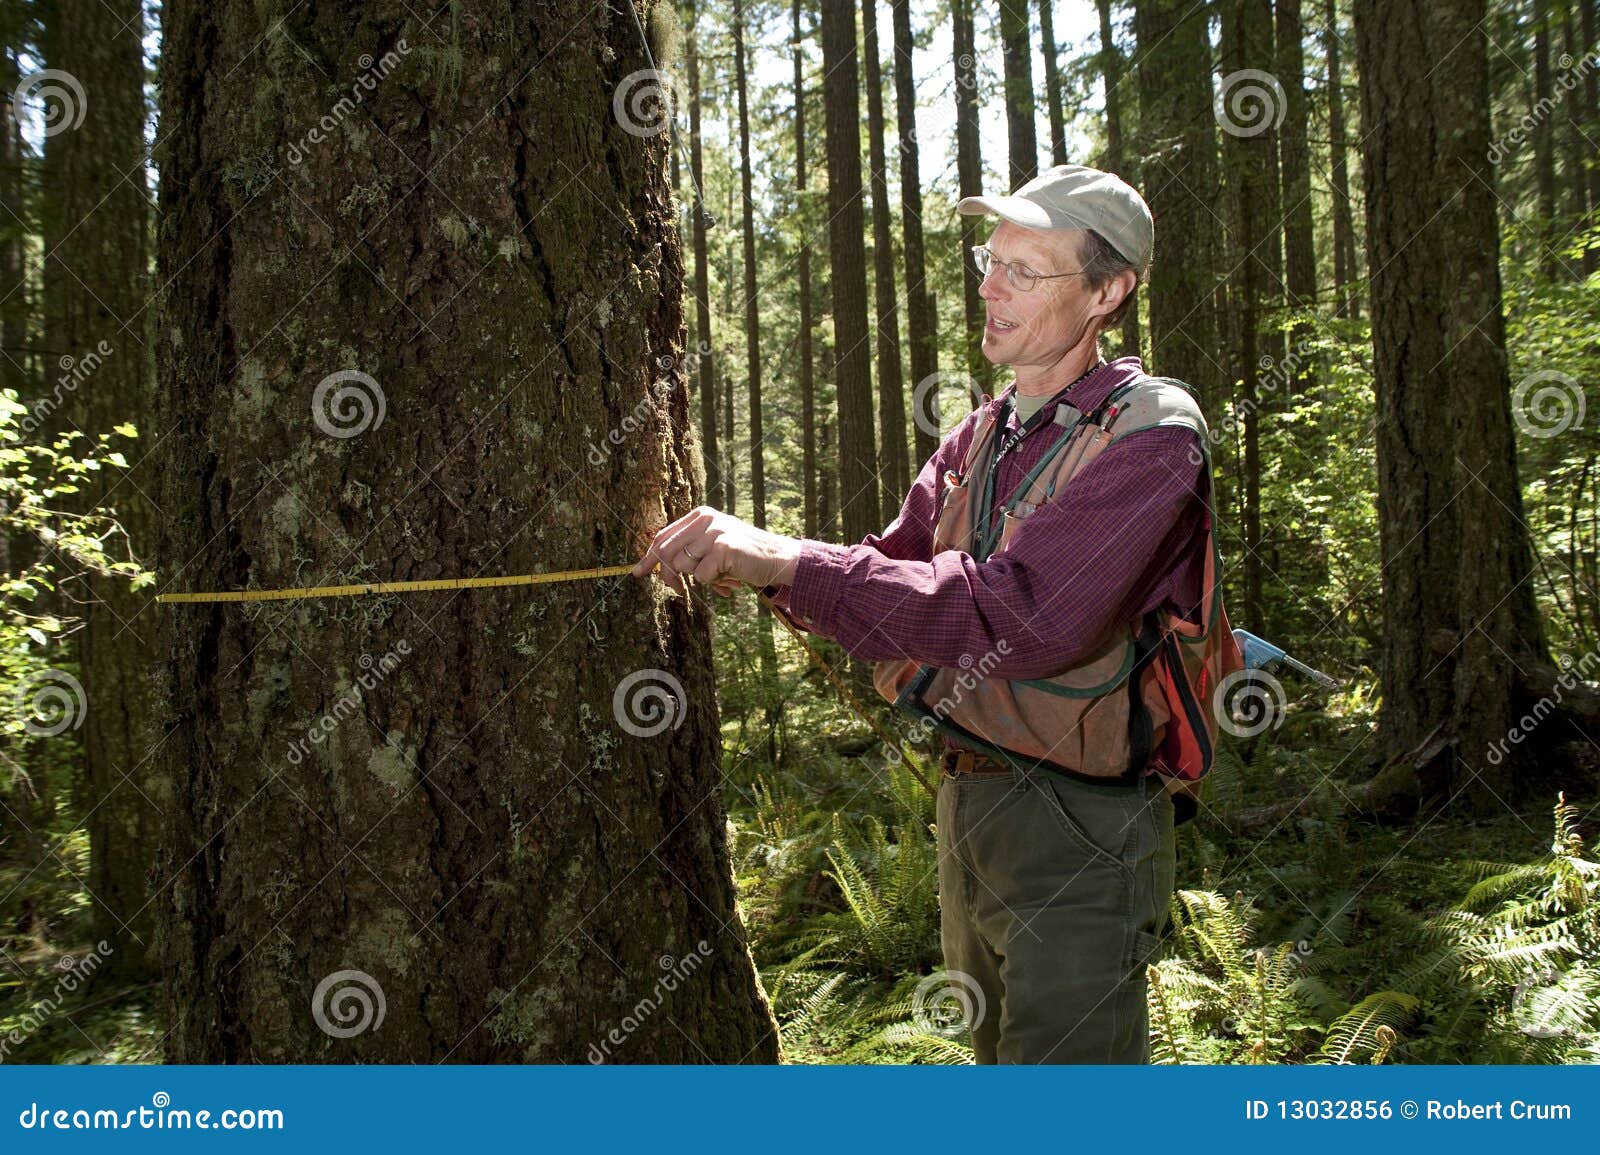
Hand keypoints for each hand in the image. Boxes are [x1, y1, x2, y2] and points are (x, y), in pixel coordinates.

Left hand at [631, 505, 802, 596]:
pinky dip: (714, 583)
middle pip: (666, 551)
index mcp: (699, 515)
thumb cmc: (742, 556)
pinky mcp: (723, 547)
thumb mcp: (712, 546)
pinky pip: (702, 576)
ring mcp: (714, 531)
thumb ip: (688, 550)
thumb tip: (656, 567)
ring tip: (721, 576)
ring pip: (683, 565)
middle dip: (667, 576)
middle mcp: (705, 519)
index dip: (649, 556)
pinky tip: (731, 579)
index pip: (663, 536)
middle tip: (676, 590)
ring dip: (700, 578)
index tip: (638, 572)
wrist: (777, 559)